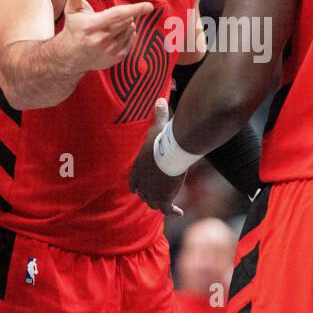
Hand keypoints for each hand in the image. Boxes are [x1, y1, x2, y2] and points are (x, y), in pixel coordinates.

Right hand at [60, 0, 153, 71]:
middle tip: (111, 18)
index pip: (117, 15)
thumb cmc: (73, 29)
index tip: (149, 6)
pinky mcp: (117, 58)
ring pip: (130, 29)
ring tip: (111, 27)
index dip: (135, 9)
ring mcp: (110, 50)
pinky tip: (117, 34)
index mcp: (92, 26)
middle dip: (124, 15)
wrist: (71, 57)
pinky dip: (128, 34)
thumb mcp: (72, 11)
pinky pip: (132, 40)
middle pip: (126, 21)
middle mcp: (102, 39)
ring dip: (126, 24)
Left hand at [128, 98, 183, 215]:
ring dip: (159, 203)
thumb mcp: (158, 127)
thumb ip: (159, 115)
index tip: (141, 186)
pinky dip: (172, 211)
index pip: (133, 181)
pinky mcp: (163, 199)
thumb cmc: (162, 139)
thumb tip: (160, 99)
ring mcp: (151, 192)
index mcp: (137, 169)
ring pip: (153, 203)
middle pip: (142, 194)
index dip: (138, 184)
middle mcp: (141, 183)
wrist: (169, 152)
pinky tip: (179, 212)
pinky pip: (166, 209)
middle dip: (148, 195)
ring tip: (167, 205)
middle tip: (156, 195)